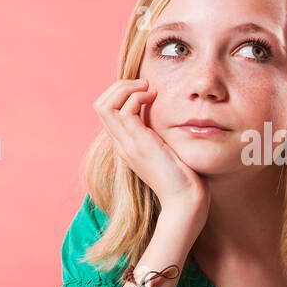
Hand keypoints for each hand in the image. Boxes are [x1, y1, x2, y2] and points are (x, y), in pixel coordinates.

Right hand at [93, 79, 209, 227]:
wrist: (185, 202)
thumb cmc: (185, 179)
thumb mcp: (169, 151)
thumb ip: (163, 135)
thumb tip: (171, 118)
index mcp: (127, 146)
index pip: (108, 112)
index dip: (122, 94)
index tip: (147, 91)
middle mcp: (122, 144)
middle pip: (100, 106)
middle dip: (120, 86)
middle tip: (145, 84)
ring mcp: (127, 145)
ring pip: (104, 105)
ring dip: (125, 88)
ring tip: (148, 88)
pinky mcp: (138, 144)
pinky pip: (124, 110)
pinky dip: (136, 96)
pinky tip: (154, 97)